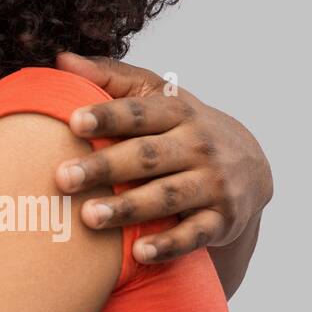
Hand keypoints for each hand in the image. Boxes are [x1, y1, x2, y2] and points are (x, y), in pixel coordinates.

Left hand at [52, 52, 272, 264]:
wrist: (250, 166)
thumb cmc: (180, 126)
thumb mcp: (154, 94)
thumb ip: (109, 76)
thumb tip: (61, 58)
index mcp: (177, 112)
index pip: (140, 113)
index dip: (108, 116)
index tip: (73, 121)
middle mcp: (197, 146)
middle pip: (147, 156)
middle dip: (104, 167)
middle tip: (62, 177)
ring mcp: (212, 184)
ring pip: (167, 196)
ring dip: (128, 208)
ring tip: (88, 216)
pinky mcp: (220, 220)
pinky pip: (193, 235)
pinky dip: (168, 244)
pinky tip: (139, 253)